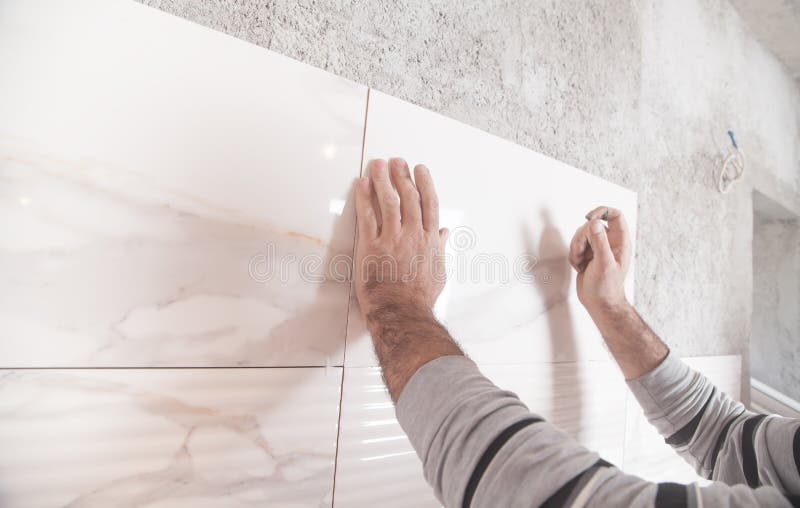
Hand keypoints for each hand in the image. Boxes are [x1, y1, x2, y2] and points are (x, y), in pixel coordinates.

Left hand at [353, 158, 448, 320]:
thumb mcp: (439, 272)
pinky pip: (367, 216)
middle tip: (397, 161)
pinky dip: (364, 198)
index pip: (429, 204)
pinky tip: (362, 184)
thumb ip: (440, 249)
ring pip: (389, 202)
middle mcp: (413, 235)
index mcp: (430, 240)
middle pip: (409, 197)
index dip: (424, 184)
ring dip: (383, 180)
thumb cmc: (420, 297)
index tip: (420, 170)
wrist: (402, 312)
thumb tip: (444, 234)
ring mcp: (392, 239)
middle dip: (402, 176)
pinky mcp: (372, 246)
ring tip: (379, 164)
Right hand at [568, 206, 631, 315]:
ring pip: (581, 235)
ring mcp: (598, 249)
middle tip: (583, 253)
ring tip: (581, 263)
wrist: (599, 304)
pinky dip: (574, 255)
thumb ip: (600, 241)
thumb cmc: (606, 288)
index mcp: (620, 242)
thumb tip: (595, 223)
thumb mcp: (604, 263)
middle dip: (582, 238)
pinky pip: (575, 246)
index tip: (589, 218)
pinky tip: (580, 267)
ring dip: (576, 248)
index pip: (614, 215)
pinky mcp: (587, 255)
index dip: (601, 212)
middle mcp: (610, 242)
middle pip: (591, 225)